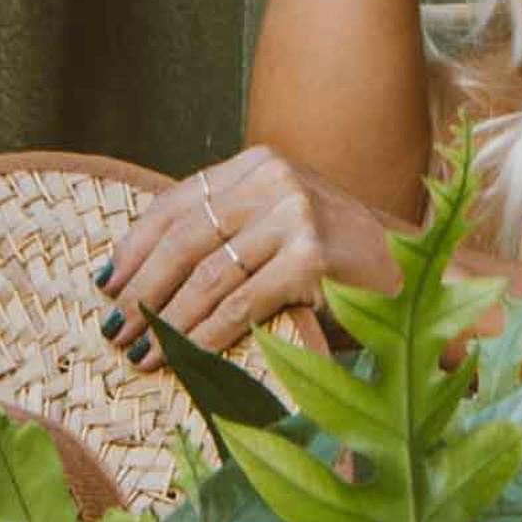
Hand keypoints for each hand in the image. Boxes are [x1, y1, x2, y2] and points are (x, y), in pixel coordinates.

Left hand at [102, 147, 396, 375]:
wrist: (415, 276)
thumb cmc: (338, 261)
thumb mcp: (280, 222)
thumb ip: (228, 229)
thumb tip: (140, 272)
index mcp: (259, 164)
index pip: (178, 201)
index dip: (135, 246)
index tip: (106, 284)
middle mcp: (275, 179)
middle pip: (184, 238)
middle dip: (141, 289)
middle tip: (114, 328)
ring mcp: (296, 215)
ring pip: (208, 276)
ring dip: (166, 321)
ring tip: (141, 352)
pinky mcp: (312, 258)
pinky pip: (241, 303)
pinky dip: (205, 335)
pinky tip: (183, 358)